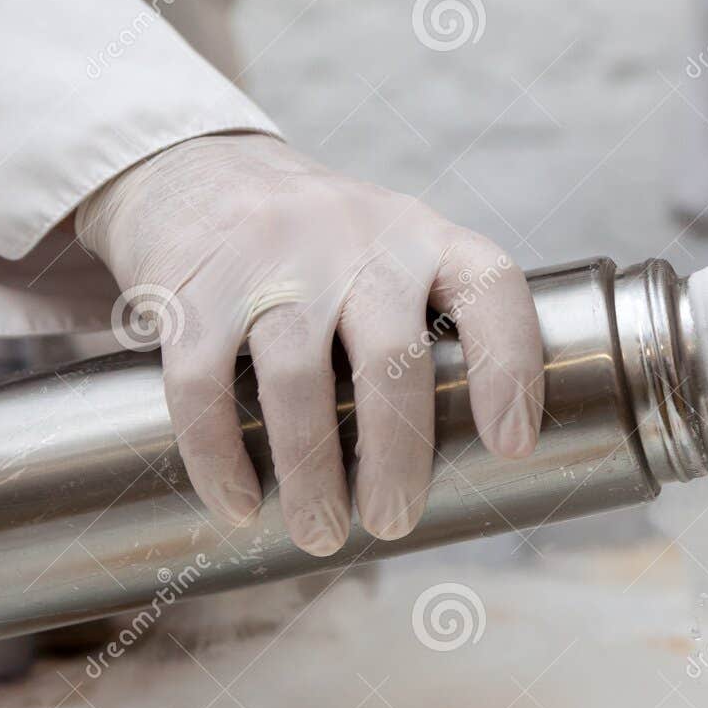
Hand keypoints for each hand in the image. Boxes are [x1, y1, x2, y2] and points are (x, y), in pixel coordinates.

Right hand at [76, 134, 544, 554]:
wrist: (201, 174)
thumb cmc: (329, 256)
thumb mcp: (399, 259)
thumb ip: (436, 336)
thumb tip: (477, 474)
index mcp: (428, 240)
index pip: (491, 290)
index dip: (511, 367)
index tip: (513, 447)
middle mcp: (358, 240)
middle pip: (390, 357)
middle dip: (397, 457)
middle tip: (395, 523)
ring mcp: (272, 259)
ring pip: (297, 378)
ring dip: (310, 473)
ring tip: (322, 533)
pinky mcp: (194, 287)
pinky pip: (203, 385)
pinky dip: (219, 458)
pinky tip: (240, 506)